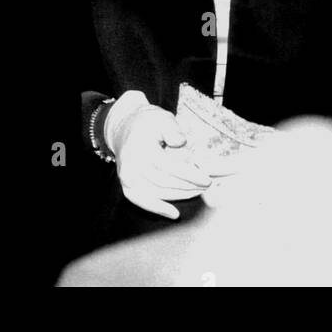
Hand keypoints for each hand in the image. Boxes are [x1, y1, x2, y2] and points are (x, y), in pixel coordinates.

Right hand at [104, 91, 212, 219]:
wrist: (124, 129)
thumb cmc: (147, 123)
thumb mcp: (161, 118)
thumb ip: (172, 128)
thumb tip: (181, 141)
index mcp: (142, 150)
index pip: (171, 167)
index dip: (191, 175)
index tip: (207, 180)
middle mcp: (133, 166)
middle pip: (167, 183)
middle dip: (190, 186)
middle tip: (206, 186)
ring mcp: (128, 178)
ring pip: (160, 193)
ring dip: (181, 195)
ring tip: (197, 191)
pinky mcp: (127, 186)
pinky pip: (144, 202)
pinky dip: (159, 208)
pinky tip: (174, 213)